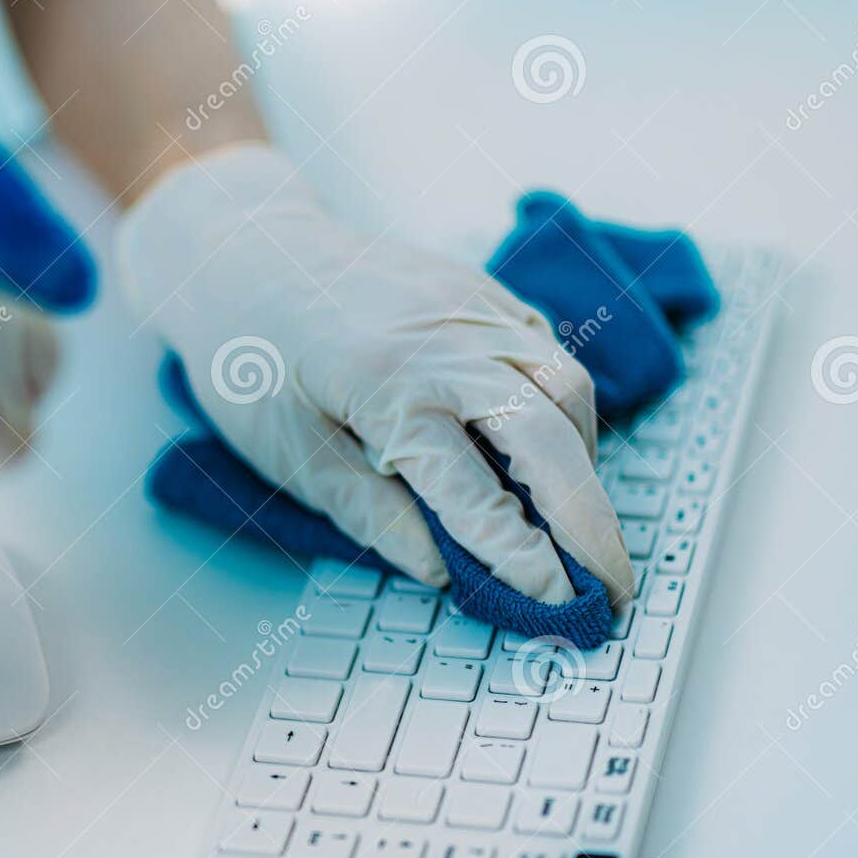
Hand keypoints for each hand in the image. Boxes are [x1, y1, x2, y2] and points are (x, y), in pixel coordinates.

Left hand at [116, 144, 632, 604]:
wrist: (242, 249)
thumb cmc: (250, 357)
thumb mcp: (287, 453)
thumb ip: (369, 515)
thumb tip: (441, 572)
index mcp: (388, 390)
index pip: (478, 495)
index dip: (524, 560)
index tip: (559, 608)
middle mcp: (446, 343)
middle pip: (551, 439)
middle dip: (591, 523)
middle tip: (614, 587)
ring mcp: (472, 308)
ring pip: (566, 388)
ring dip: (585, 464)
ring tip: (581, 529)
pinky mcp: (480, 292)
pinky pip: (548, 353)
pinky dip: (566, 411)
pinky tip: (553, 454)